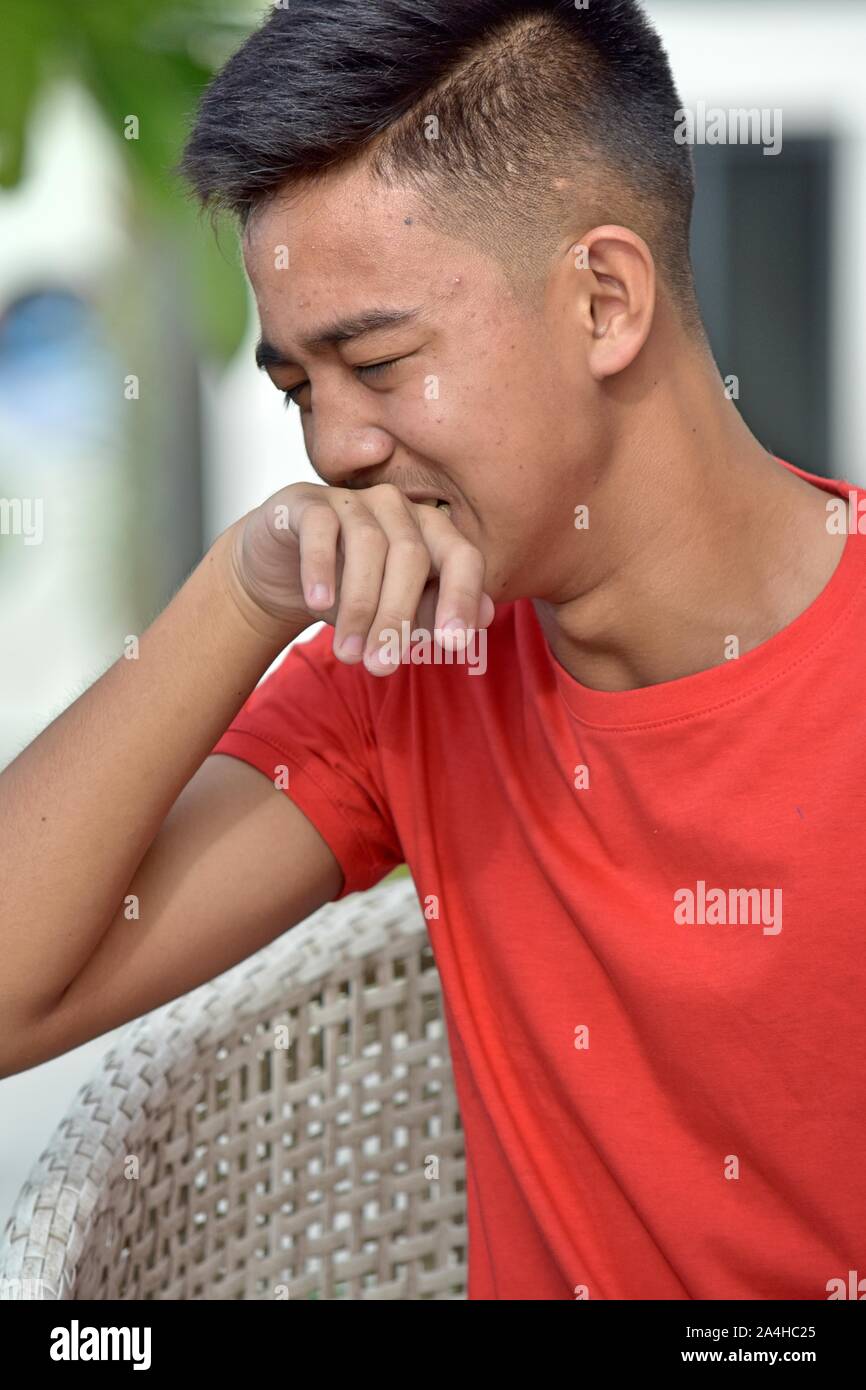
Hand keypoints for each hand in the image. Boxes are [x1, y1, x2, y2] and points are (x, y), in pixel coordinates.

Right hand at [228, 482, 494, 673]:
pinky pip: (321, 529)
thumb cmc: (351, 592)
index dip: (462, 598)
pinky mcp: (308, 503)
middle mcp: (398, 508)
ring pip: (369, 545)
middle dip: (396, 617)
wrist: (282, 574)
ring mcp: (353, 500)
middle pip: (412, 556)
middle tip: (380, 667)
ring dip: (359, 606)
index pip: (463, 556)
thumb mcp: (395, 611)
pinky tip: (318, 603)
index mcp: (432, 531)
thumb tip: (487, 616)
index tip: (453, 645)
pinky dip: (321, 569)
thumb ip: (437, 612)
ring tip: (348, 653)